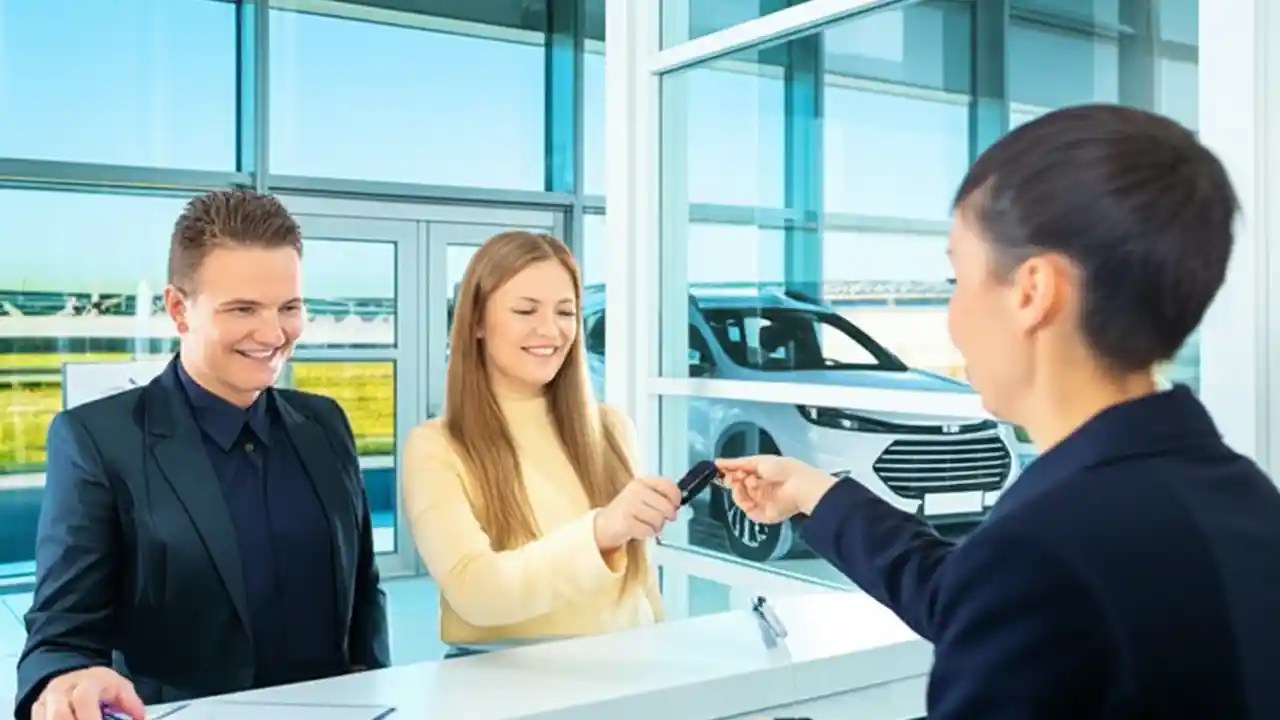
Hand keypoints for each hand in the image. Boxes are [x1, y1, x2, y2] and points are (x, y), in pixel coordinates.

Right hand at [32, 667, 145, 719]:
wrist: (73, 677)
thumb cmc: (98, 685)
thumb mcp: (119, 687)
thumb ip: (130, 702)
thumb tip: (139, 717)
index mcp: (85, 682)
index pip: (84, 699)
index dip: (90, 718)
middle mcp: (61, 691)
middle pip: (59, 715)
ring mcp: (44, 702)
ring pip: (45, 719)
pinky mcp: (36, 711)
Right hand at [594, 476, 681, 550]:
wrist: (604, 525)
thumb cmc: (628, 511)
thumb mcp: (642, 497)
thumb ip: (659, 497)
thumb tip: (677, 506)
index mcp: (642, 482)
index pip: (668, 485)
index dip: (676, 497)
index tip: (675, 505)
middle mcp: (635, 491)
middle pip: (666, 506)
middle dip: (667, 517)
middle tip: (661, 520)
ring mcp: (629, 505)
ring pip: (659, 520)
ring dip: (657, 527)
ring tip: (648, 525)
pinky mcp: (625, 521)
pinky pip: (648, 530)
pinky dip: (647, 534)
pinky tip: (640, 530)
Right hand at [716, 455, 837, 523]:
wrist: (798, 485)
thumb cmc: (781, 469)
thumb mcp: (757, 461)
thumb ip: (736, 463)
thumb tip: (717, 462)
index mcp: (760, 476)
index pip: (738, 476)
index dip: (730, 473)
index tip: (720, 469)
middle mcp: (758, 491)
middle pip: (736, 488)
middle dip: (733, 480)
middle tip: (735, 475)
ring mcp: (760, 504)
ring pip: (739, 498)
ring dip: (740, 488)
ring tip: (748, 480)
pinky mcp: (762, 516)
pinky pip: (747, 510)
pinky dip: (745, 499)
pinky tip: (751, 489)